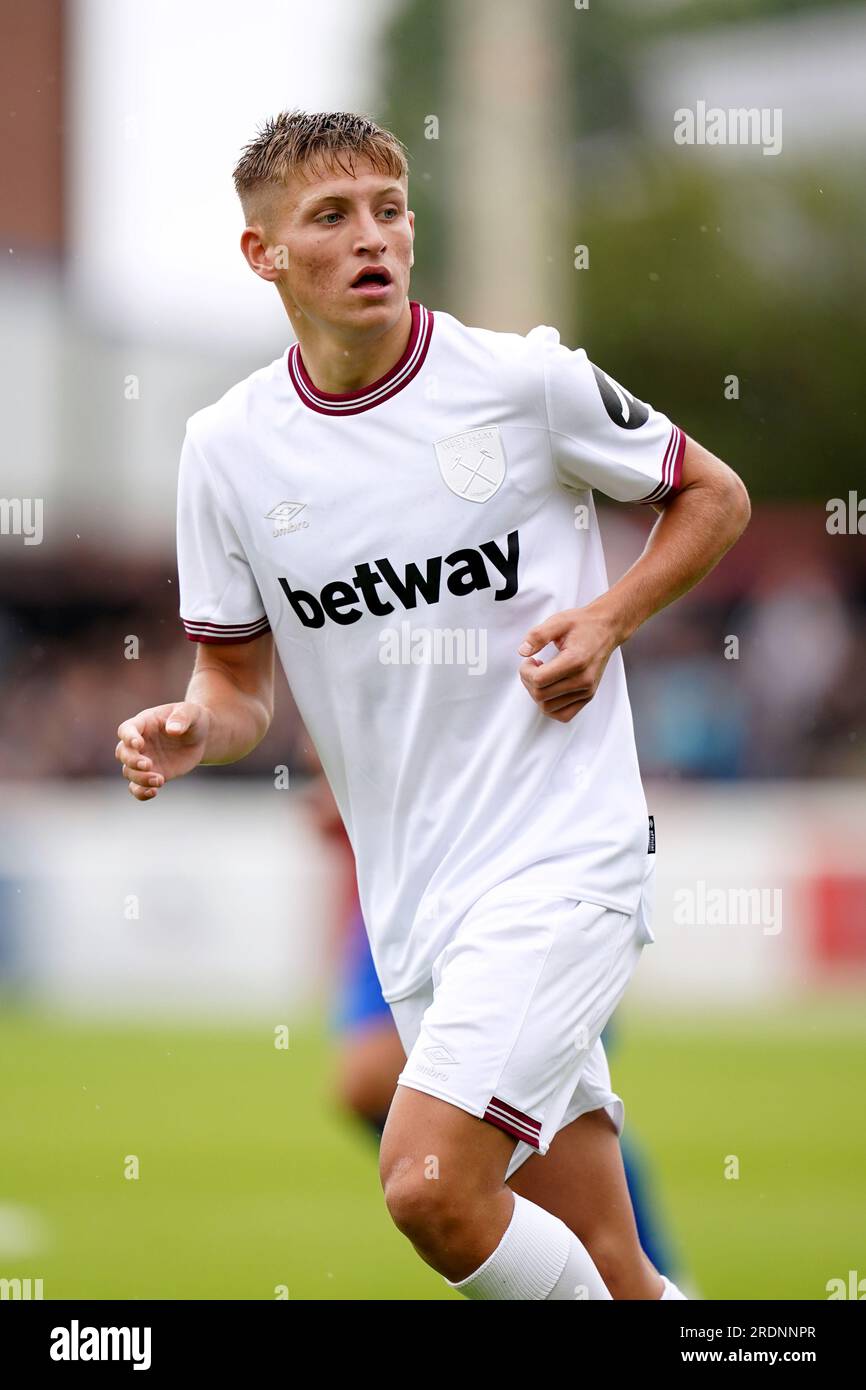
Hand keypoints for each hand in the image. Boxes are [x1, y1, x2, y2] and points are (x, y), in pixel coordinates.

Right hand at [115, 702, 210, 800]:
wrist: (200, 737)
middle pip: (122, 753)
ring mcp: (143, 760)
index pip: (126, 730)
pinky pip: (137, 788)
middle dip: (132, 760)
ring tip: (160, 780)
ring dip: (140, 778)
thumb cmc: (192, 719)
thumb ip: (181, 717)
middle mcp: (139, 743)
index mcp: (143, 723)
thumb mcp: (191, 712)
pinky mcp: (152, 774)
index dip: (128, 737)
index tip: (138, 744)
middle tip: (148, 765)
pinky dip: (141, 793)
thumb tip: (173, 729)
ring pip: (128, 772)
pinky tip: (153, 792)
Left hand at [517, 603, 618, 722]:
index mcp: (575, 661)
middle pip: (541, 696)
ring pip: (549, 708)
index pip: (539, 680)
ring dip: (537, 694)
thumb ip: (538, 635)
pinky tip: (550, 688)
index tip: (529, 661)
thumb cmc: (583, 625)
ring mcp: (587, 691)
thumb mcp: (558, 622)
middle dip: (528, 682)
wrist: (607, 629)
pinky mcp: (588, 696)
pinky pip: (564, 715)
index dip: (525, 671)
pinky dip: (550, 706)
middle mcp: (583, 680)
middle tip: (532, 667)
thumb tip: (523, 651)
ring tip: (542, 676)